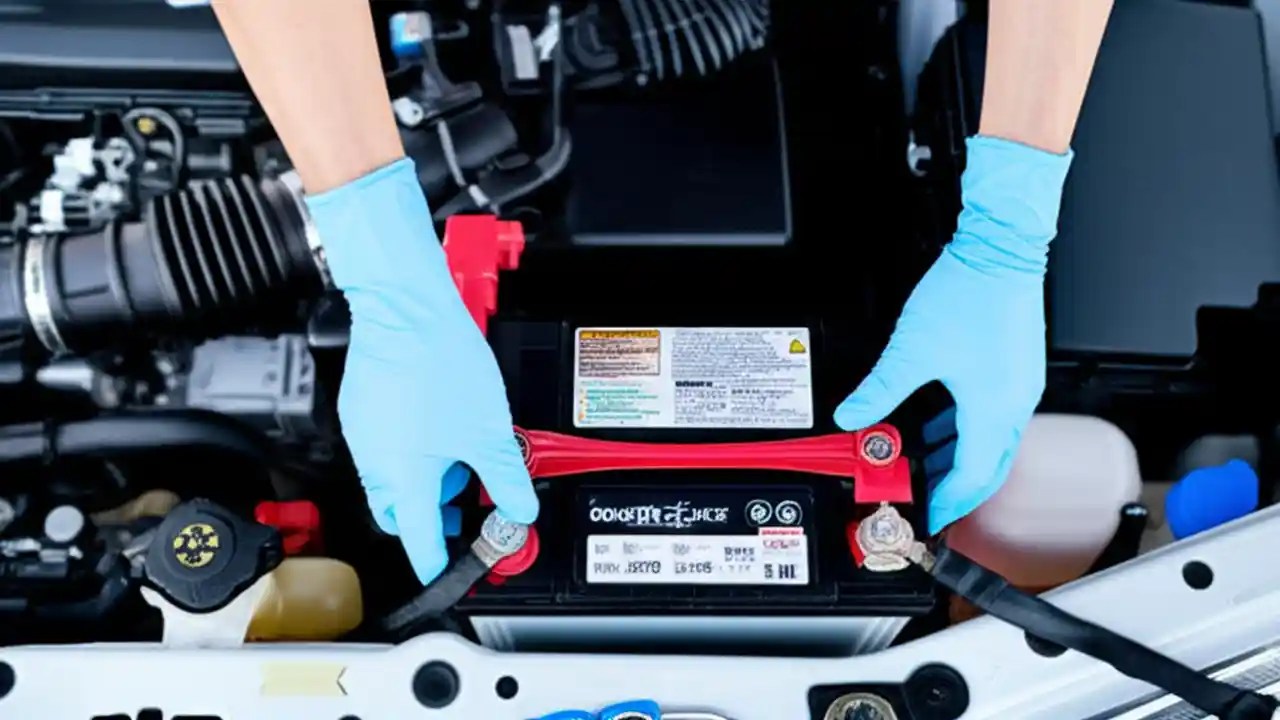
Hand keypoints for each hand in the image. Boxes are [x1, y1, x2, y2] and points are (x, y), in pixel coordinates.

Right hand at [305, 158, 537, 583]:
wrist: (407, 309)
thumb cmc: (441, 362)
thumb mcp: (491, 433)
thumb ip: (508, 480)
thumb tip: (521, 510)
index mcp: (405, 481)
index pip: (419, 545)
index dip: (438, 567)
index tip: (446, 577)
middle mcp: (376, 464)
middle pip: (401, 515)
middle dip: (433, 521)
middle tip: (465, 513)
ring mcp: (365, 436)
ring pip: (394, 480)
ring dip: (426, 483)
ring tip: (462, 464)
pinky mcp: (363, 410)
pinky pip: (385, 449)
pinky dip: (412, 454)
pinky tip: (441, 432)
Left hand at [834, 137, 1072, 534]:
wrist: (1001, 249)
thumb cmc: (970, 294)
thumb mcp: (910, 351)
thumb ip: (879, 389)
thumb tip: (852, 415)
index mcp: (993, 410)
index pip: (973, 478)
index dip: (949, 502)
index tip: (930, 516)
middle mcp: (1014, 404)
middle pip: (990, 467)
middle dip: (958, 489)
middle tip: (930, 500)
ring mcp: (1018, 386)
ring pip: (992, 441)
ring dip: (961, 458)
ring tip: (927, 467)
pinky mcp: (1014, 368)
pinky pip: (994, 415)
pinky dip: (968, 430)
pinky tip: (941, 425)